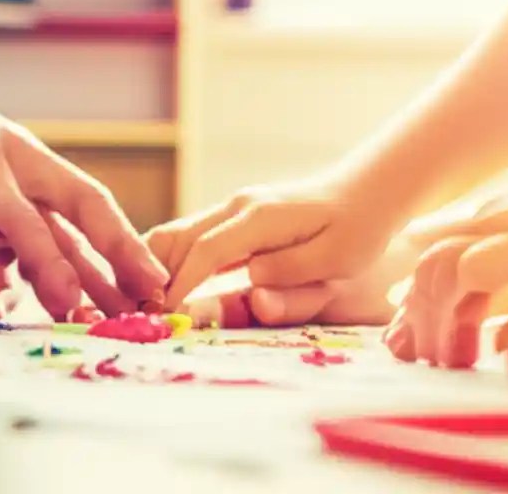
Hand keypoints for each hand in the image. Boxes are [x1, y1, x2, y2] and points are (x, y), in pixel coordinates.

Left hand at [0, 73, 166, 318]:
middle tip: (154, 292)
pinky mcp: (8, 191)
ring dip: (92, 269)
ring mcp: (19, 175)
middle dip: (121, 249)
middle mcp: (17, 162)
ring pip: (66, 226)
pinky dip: (29, 268)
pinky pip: (30, 235)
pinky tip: (11, 303)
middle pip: (84, 205)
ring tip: (120, 311)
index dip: (46, 262)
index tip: (69, 302)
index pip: (22, 215)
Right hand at [147, 173, 403, 324]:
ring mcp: (232, 207)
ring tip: (147, 305)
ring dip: (157, 267)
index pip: (206, 250)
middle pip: (178, 236)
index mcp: (260, 217)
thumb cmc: (357, 232)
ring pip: (178, 233)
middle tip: (142, 314)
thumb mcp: (337, 261)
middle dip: (155, 275)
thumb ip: (293, 275)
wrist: (365, 193)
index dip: (181, 282)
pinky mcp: (232, 216)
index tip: (163, 314)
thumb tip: (250, 286)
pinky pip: (191, 237)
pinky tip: (164, 288)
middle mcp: (238, 206)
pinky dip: (171, 261)